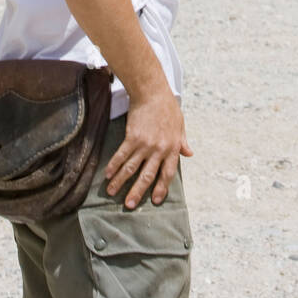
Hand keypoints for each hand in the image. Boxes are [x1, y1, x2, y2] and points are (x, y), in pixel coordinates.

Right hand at [104, 88, 193, 207]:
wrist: (152, 92)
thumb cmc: (167, 106)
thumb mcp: (181, 124)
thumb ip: (183, 141)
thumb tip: (189, 154)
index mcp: (173, 148)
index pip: (167, 173)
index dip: (161, 188)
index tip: (154, 200)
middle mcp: (159, 149)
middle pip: (147, 176)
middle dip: (137, 192)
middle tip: (129, 205)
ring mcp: (145, 144)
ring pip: (131, 168)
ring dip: (121, 182)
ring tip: (111, 193)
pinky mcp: (132, 137)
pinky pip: (122, 155)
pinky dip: (114, 166)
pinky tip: (108, 175)